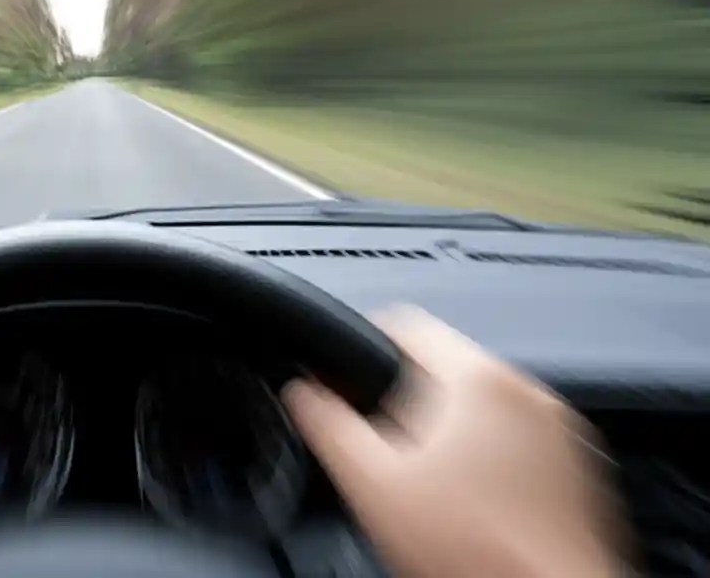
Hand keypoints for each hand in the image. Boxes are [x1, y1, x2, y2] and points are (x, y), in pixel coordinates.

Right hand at [282, 306, 625, 577]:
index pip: (403, 324)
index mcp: (480, 379)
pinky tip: (469, 508)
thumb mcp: (372, 484)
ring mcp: (560, 430)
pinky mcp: (576, 467)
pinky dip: (485, 462)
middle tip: (381, 457)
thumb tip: (301, 391)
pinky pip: (515, 442)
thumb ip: (326, 424)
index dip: (358, 348)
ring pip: (479, 408)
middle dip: (402, 405)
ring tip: (428, 491)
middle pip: (441, 370)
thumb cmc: (474, 553)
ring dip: (444, 435)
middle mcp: (529, 392)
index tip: (341, 383)